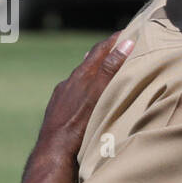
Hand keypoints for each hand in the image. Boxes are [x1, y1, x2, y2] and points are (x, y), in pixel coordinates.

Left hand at [34, 31, 132, 164]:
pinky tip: (86, 99)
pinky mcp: (57, 110)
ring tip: (103, 72)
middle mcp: (68, 82)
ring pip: (79, 79)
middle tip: (118, 48)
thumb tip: (126, 43)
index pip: (100, 50)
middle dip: (104, 54)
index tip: (127, 32)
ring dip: (92, 73)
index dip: (114, 40)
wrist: (54, 150)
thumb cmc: (80, 122)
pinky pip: (72, 93)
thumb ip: (111, 69)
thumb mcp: (100, 93)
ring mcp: (61, 96)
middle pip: (88, 62)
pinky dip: (83, 89)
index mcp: (81, 75)